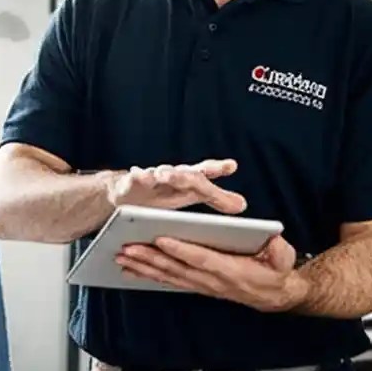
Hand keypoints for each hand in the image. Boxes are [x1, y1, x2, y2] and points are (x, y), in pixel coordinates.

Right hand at [107, 159, 245, 213]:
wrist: (128, 192)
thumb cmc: (164, 193)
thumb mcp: (191, 196)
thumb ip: (216, 198)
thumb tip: (243, 204)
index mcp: (187, 180)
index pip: (204, 173)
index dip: (217, 169)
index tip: (231, 166)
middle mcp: (170, 175)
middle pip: (183, 174)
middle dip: (191, 175)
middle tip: (202, 176)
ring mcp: (150, 178)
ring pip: (158, 173)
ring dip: (163, 174)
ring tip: (164, 174)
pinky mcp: (131, 183)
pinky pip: (133, 180)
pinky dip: (136, 177)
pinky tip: (138, 176)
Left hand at [115, 235, 309, 312]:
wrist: (276, 295)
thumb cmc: (277, 271)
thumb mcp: (283, 256)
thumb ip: (276, 248)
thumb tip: (270, 239)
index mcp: (232, 271)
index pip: (202, 259)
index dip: (181, 250)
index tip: (161, 238)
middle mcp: (213, 282)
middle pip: (177, 269)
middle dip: (150, 258)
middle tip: (127, 247)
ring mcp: (204, 286)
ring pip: (170, 277)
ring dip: (144, 267)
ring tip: (121, 257)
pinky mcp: (199, 286)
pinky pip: (171, 281)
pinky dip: (150, 275)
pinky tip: (133, 269)